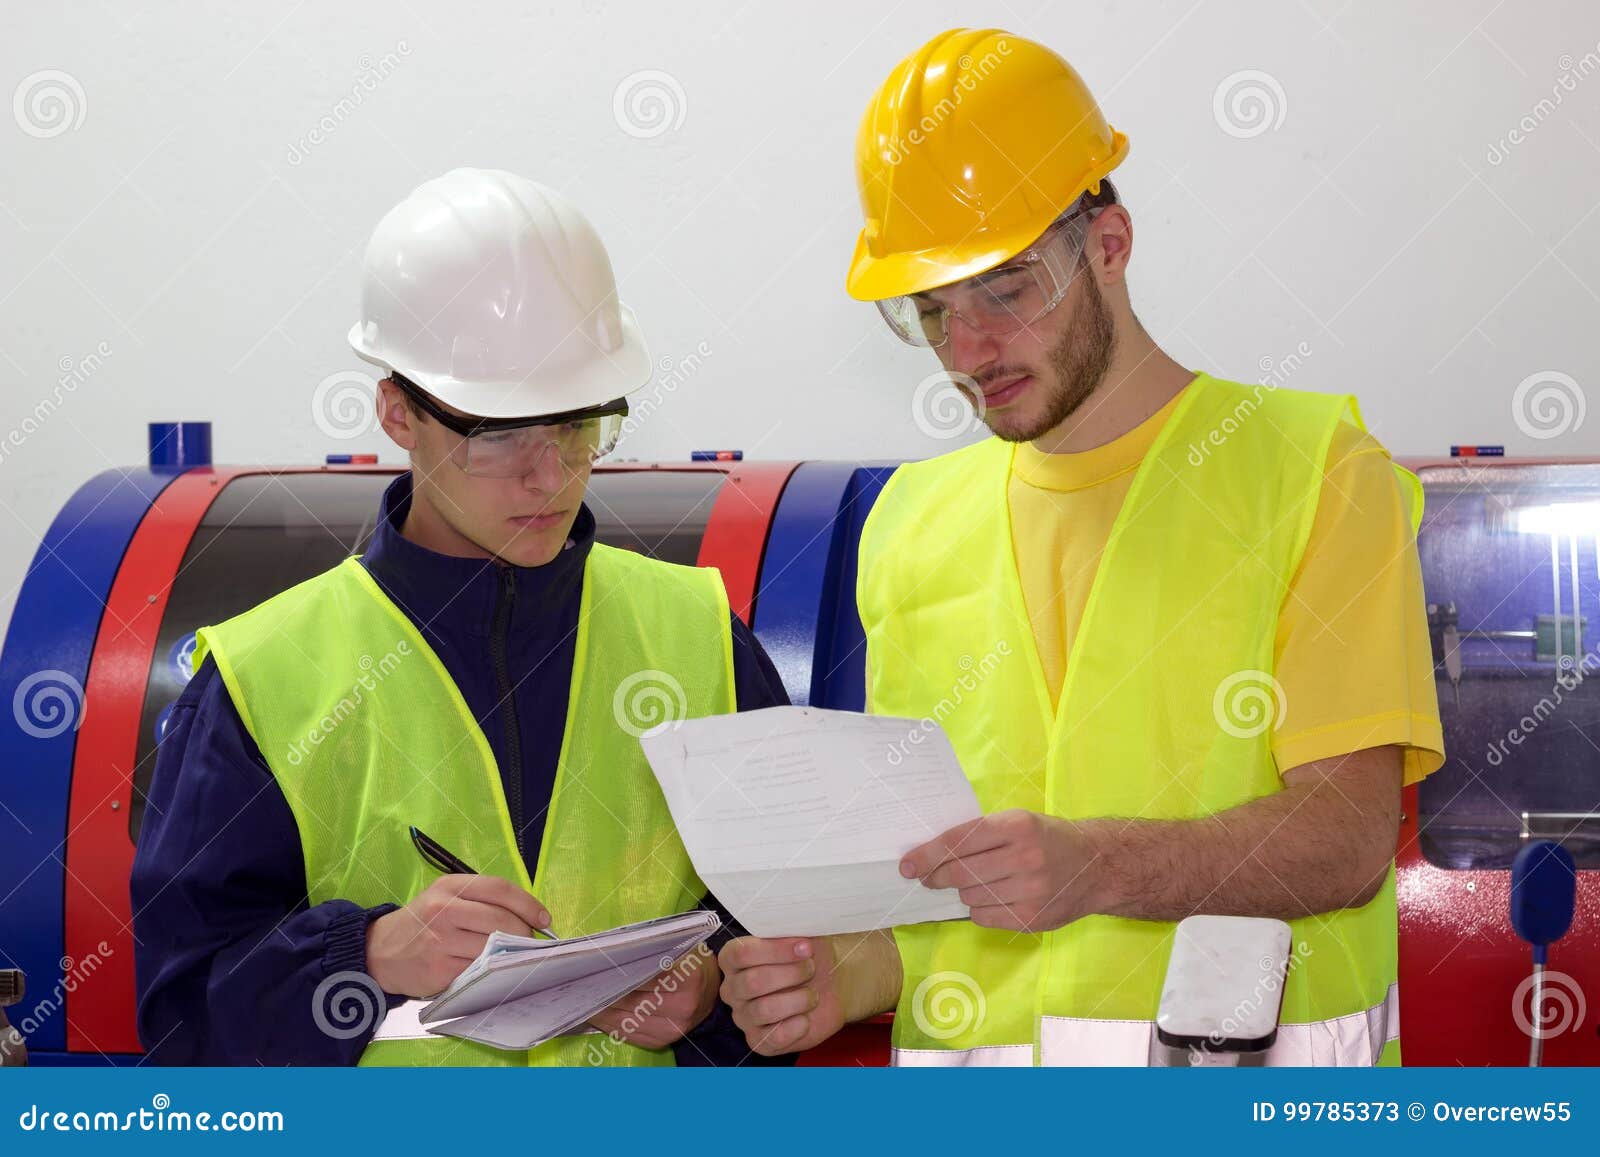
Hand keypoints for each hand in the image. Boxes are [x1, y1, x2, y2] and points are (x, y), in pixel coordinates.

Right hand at [365, 874, 551, 997]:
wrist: (380, 952)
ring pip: (492, 946)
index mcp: (449, 886)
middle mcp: (444, 910)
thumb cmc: (423, 923)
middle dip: (524, 933)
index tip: (544, 919)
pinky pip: (478, 970)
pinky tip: (494, 970)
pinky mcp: (439, 969)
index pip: (499, 889)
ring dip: (511, 954)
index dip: (528, 904)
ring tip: (515, 956)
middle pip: (501, 920)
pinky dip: (492, 971)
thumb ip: (480, 901)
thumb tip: (527, 916)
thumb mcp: (444, 897)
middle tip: (531, 942)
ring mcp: (441, 941)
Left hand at [588, 943, 718, 1049]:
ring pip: (623, 1019)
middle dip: (603, 990)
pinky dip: (607, 1022)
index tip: (592, 966)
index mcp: (687, 978)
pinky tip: (596, 1012)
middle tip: (579, 981)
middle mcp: (681, 1007)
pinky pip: (626, 1033)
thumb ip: (649, 950)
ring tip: (582, 997)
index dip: (615, 971)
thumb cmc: (690, 962)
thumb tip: (609, 954)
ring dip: (599, 1009)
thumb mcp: (678, 947)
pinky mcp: (661, 1042)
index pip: (642, 974)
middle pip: (629, 998)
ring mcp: (672, 1029)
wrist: (710, 992)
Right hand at [718, 930, 899, 1054]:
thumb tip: (789, 906)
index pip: (741, 953)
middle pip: (754, 982)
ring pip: (764, 1010)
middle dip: (792, 974)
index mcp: (734, 958)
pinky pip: (773, 1038)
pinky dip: (797, 1025)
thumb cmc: (810, 955)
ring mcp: (744, 1016)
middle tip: (811, 969)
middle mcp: (732, 988)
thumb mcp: (801, 931)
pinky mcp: (759, 1041)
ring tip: (812, 994)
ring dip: (798, 999)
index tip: (805, 947)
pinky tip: (807, 1017)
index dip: (776, 951)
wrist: (831, 983)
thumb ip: (788, 921)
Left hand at [901, 809, 1107, 932]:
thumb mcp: (1019, 821)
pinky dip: (979, 909)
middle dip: (936, 876)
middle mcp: (1024, 857)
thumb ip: (980, 834)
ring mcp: (1030, 891)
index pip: (959, 841)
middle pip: (960, 873)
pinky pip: (984, 917)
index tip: (907, 864)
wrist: (1097, 866)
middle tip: (927, 877)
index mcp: (1017, 826)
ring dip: (963, 892)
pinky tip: (991, 898)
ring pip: (970, 897)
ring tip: (977, 883)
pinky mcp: (1032, 918)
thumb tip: (932, 854)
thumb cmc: (1048, 839)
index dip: (928, 854)